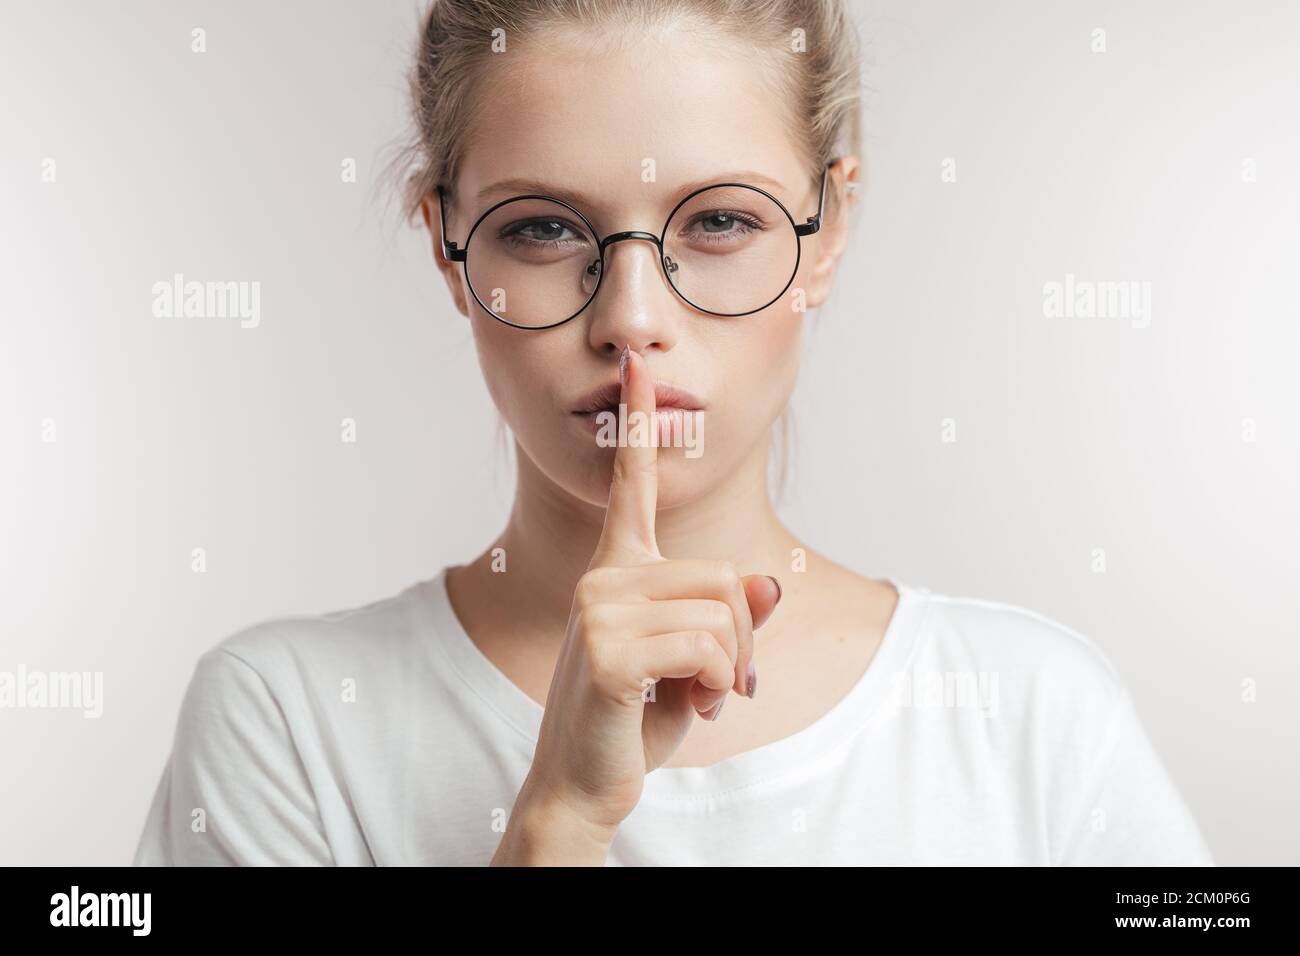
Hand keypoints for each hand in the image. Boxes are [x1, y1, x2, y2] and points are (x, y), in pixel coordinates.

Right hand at [511, 346, 781, 853]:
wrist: (582, 782)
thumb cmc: (633, 718)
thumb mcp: (697, 663)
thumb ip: (729, 619)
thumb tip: (768, 585)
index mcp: (617, 570)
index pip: (631, 487)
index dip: (639, 427)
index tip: (638, 367)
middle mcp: (602, 577)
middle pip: (724, 574)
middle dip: (744, 638)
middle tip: (726, 682)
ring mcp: (599, 609)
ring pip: (723, 611)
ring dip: (733, 667)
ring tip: (705, 697)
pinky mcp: (608, 650)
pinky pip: (707, 646)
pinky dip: (721, 685)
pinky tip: (697, 706)